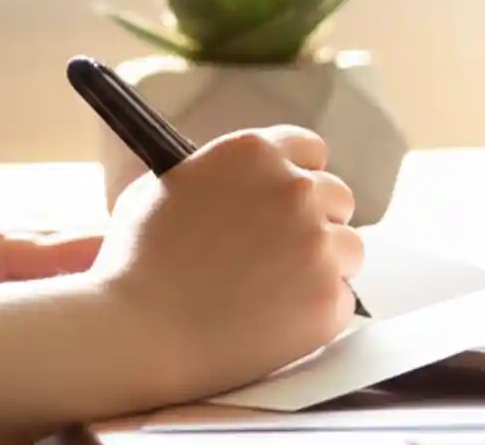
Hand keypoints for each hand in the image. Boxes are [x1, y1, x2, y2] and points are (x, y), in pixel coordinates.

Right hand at [90, 125, 363, 400]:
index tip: (287, 201)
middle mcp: (296, 190)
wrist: (136, 334)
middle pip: (338, 198)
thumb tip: (239, 179)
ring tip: (277, 292)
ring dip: (324, 267)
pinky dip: (318, 313)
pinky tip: (277, 322)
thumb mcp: (164, 187)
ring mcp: (318, 245)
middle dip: (317, 222)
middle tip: (280, 254)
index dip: (297, 177)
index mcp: (255, 154)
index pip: (310, 150)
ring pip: (349, 249)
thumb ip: (217, 173)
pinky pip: (342, 301)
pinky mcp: (328, 299)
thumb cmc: (135, 263)